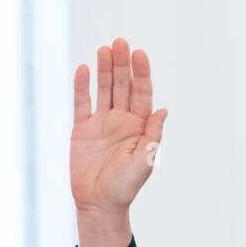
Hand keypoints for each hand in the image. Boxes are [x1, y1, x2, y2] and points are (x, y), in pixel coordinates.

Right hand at [69, 37, 167, 219]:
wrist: (98, 204)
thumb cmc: (125, 187)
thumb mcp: (144, 162)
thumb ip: (152, 136)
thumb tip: (163, 110)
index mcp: (140, 126)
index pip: (142, 93)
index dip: (141, 73)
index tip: (139, 53)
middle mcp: (122, 120)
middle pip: (122, 86)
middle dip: (121, 65)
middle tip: (120, 42)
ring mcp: (101, 123)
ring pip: (103, 90)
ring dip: (104, 69)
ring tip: (104, 49)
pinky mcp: (82, 130)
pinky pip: (82, 104)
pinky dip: (82, 87)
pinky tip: (83, 69)